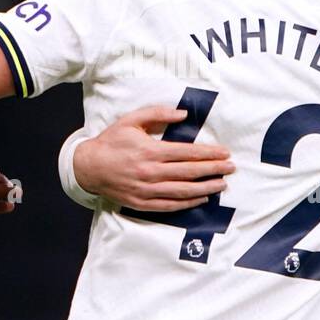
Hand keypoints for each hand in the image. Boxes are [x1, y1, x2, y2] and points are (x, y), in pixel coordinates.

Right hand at [74, 105, 233, 210]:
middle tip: (231, 168)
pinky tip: (201, 198)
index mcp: (150, 151)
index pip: (187, 153)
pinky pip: (170, 205)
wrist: (88, 167)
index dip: (209, 154)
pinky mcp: (142, 203)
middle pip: (189, 173)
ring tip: (222, 184)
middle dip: (213, 170)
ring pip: (183, 191)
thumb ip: (157, 114)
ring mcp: (146, 190)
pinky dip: (188, 203)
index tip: (225, 153)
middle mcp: (151, 172)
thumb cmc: (112, 141)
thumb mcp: (131, 120)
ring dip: (205, 188)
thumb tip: (183, 114)